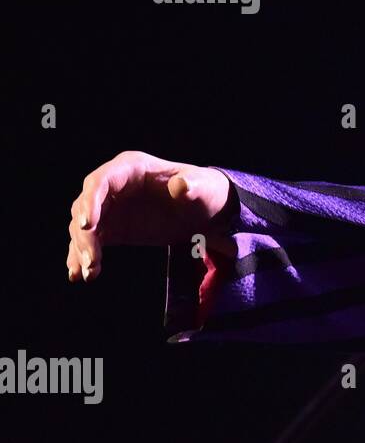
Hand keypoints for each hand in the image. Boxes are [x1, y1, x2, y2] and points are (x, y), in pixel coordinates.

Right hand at [66, 151, 232, 282]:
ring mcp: (109, 207)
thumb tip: (181, 185)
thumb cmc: (203, 191)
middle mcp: (113, 185)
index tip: (87, 226)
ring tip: (90, 271)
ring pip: (82, 226)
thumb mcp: (203, 187)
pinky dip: (82, 257)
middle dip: (84, 233)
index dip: (90, 202)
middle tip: (91, 259)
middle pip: (84, 206)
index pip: (100, 181)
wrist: (205, 212)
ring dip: (82, 249)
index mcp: (131, 167)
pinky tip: (81, 275)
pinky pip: (90, 241)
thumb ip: (192, 186)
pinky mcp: (111, 227)